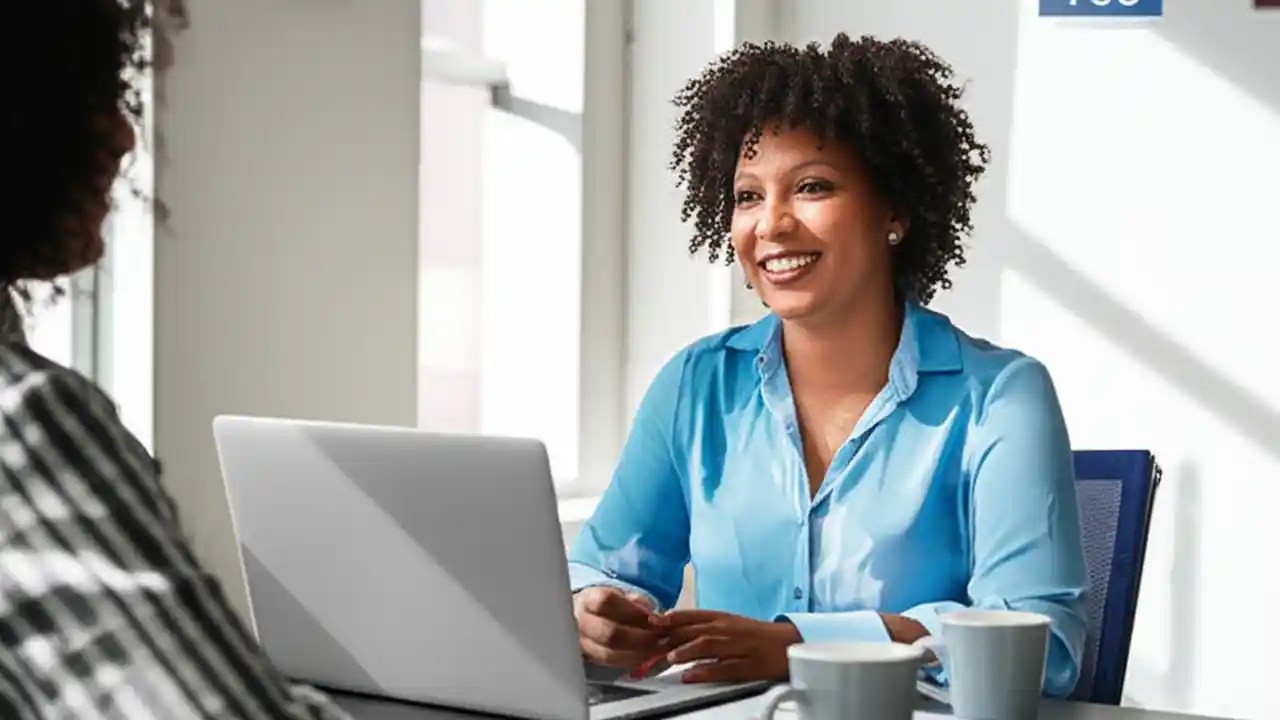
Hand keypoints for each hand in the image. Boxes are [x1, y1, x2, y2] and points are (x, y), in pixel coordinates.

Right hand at [573, 586, 666, 669]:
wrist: (581, 618)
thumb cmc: (606, 605)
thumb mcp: (620, 594)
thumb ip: (636, 601)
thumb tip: (653, 614)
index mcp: (588, 600)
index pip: (607, 602)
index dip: (633, 612)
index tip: (656, 619)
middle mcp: (581, 622)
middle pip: (609, 633)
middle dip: (640, 638)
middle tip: (661, 637)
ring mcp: (582, 643)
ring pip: (610, 653)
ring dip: (639, 653)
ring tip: (658, 649)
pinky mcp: (589, 659)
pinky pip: (611, 664)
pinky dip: (633, 661)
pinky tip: (647, 656)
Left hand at [653, 610, 801, 682]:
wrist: (790, 642)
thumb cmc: (755, 635)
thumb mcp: (728, 625)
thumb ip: (703, 627)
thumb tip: (672, 631)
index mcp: (722, 618)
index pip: (691, 615)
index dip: (669, 618)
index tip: (648, 623)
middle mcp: (727, 628)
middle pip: (694, 630)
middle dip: (669, 638)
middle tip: (648, 647)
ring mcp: (738, 646)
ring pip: (707, 645)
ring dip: (685, 650)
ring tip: (668, 657)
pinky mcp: (749, 664)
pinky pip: (725, 667)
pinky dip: (705, 671)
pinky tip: (690, 675)